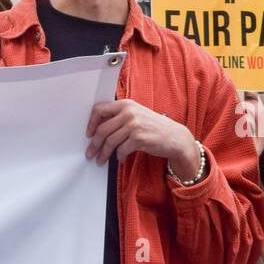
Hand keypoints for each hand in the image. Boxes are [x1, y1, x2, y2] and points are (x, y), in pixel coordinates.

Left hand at [85, 99, 201, 179]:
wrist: (175, 137)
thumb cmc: (154, 127)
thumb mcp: (136, 115)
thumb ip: (119, 117)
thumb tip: (98, 128)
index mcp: (126, 104)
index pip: (99, 110)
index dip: (91, 123)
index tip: (88, 133)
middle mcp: (129, 112)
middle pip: (102, 129)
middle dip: (94, 143)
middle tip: (90, 152)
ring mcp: (134, 125)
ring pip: (110, 141)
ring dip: (103, 153)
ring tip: (100, 160)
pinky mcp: (139, 138)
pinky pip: (121, 150)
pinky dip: (118, 157)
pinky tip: (119, 159)